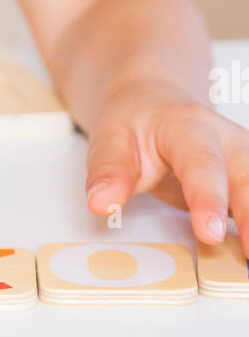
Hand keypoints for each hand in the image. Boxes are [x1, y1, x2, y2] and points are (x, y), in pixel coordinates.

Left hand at [86, 80, 248, 249]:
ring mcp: (241, 159)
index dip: (208, 198)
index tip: (210, 233)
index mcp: (189, 126)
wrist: (153, 103)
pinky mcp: (244, 178)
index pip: (203, 162)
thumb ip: (108, 171)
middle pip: (247, 176)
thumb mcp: (111, 139)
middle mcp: (225, 140)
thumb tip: (101, 202)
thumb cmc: (136, 123)